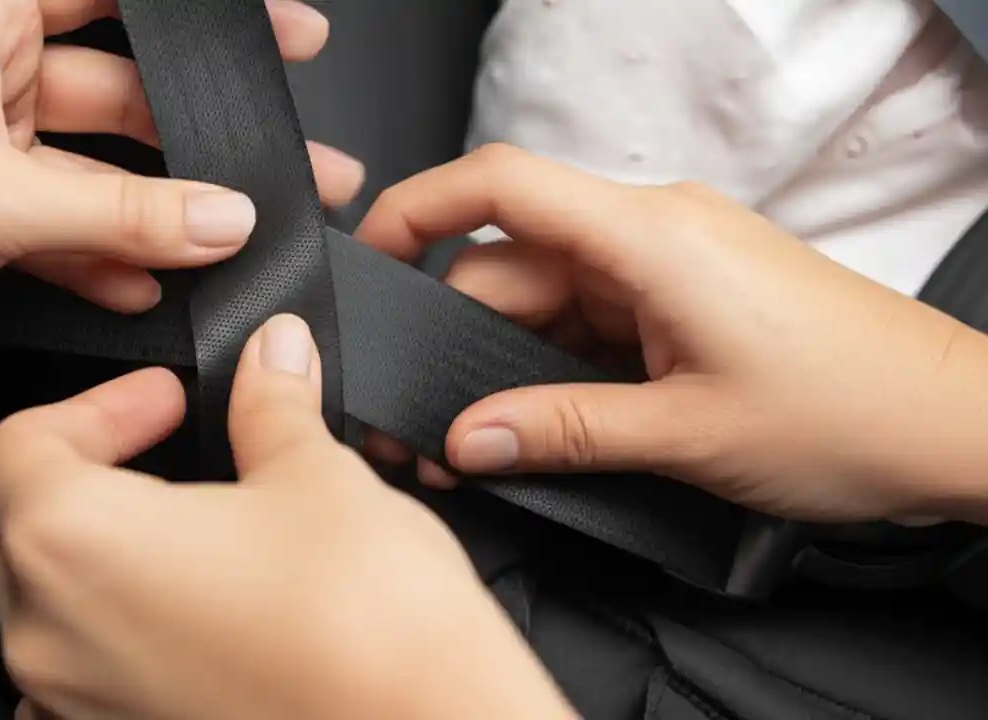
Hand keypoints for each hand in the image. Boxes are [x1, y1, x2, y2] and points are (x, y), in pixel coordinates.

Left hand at [0, 0, 363, 366]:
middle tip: (275, 156)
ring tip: (229, 239)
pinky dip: (102, 257)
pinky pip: (62, 227)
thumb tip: (221, 217)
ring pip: (96, 170)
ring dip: (157, 212)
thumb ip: (122, 215)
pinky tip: (145, 287)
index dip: (203, 14)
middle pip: (121, 87)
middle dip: (200, 130)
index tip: (278, 32)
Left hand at [0, 314, 574, 719]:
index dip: (101, 405)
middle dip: (99, 478)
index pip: (24, 444)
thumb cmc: (371, 633)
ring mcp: (77, 711)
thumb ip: (271, 404)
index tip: (166, 402)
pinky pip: (84, 688)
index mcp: (73, 543)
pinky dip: (123, 648)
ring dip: (107, 566)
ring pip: (54, 612)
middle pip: (27, 527)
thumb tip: (271, 356)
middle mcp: (50, 640)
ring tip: (199, 545)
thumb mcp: (319, 478)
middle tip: (181, 455)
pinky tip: (197, 630)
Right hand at [356, 144, 987, 524]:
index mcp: (649, 237)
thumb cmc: (850, 413)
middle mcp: (651, 236)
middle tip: (424, 430)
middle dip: (458, 338)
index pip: (502, 185)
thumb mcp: (687, 434)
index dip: (418, 207)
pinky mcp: (682, 302)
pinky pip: (591, 325)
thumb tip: (464, 439)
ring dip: (508, 366)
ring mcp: (668, 268)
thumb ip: (561, 433)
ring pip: (548, 303)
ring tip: (482, 447)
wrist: (955, 426)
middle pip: (512, 265)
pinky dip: (556, 371)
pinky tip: (538, 429)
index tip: (366, 258)